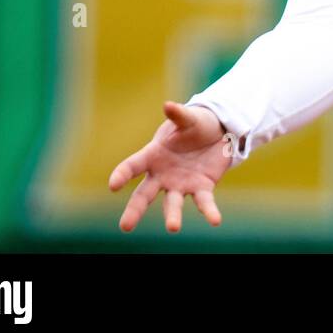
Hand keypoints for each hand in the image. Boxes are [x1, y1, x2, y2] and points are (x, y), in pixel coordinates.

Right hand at [108, 101, 232, 232]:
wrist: (219, 131)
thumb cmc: (195, 124)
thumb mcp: (188, 118)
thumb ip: (179, 115)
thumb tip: (168, 105)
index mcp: (153, 155)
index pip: (132, 166)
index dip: (122, 175)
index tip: (113, 185)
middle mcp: (162, 175)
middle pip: (143, 195)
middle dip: (134, 210)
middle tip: (125, 226)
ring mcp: (180, 184)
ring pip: (172, 204)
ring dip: (173, 216)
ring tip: (173, 227)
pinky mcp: (201, 188)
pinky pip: (204, 202)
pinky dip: (209, 211)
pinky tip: (215, 220)